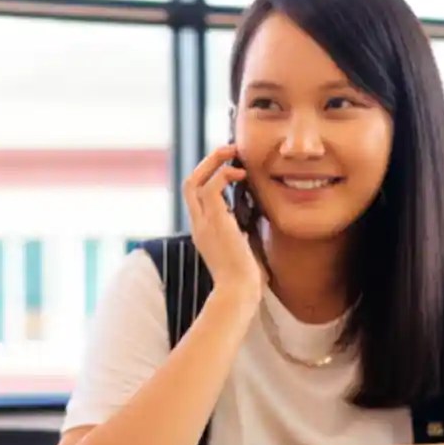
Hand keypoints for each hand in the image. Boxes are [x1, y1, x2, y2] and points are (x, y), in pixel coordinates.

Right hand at [184, 144, 265, 303]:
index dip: (210, 177)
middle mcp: (199, 225)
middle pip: (190, 184)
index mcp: (204, 232)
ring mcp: (203, 224)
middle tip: (229, 150)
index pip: (197, 197)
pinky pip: (211, 187)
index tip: (232, 168)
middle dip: (208, 163)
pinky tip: (240, 174)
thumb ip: (243, 236)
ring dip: (213, 161)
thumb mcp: (244, 252)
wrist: (240, 294)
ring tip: (233, 152)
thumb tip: (254, 227)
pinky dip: (223, 174)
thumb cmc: (246, 280)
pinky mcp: (214, 222)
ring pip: (194, 181)